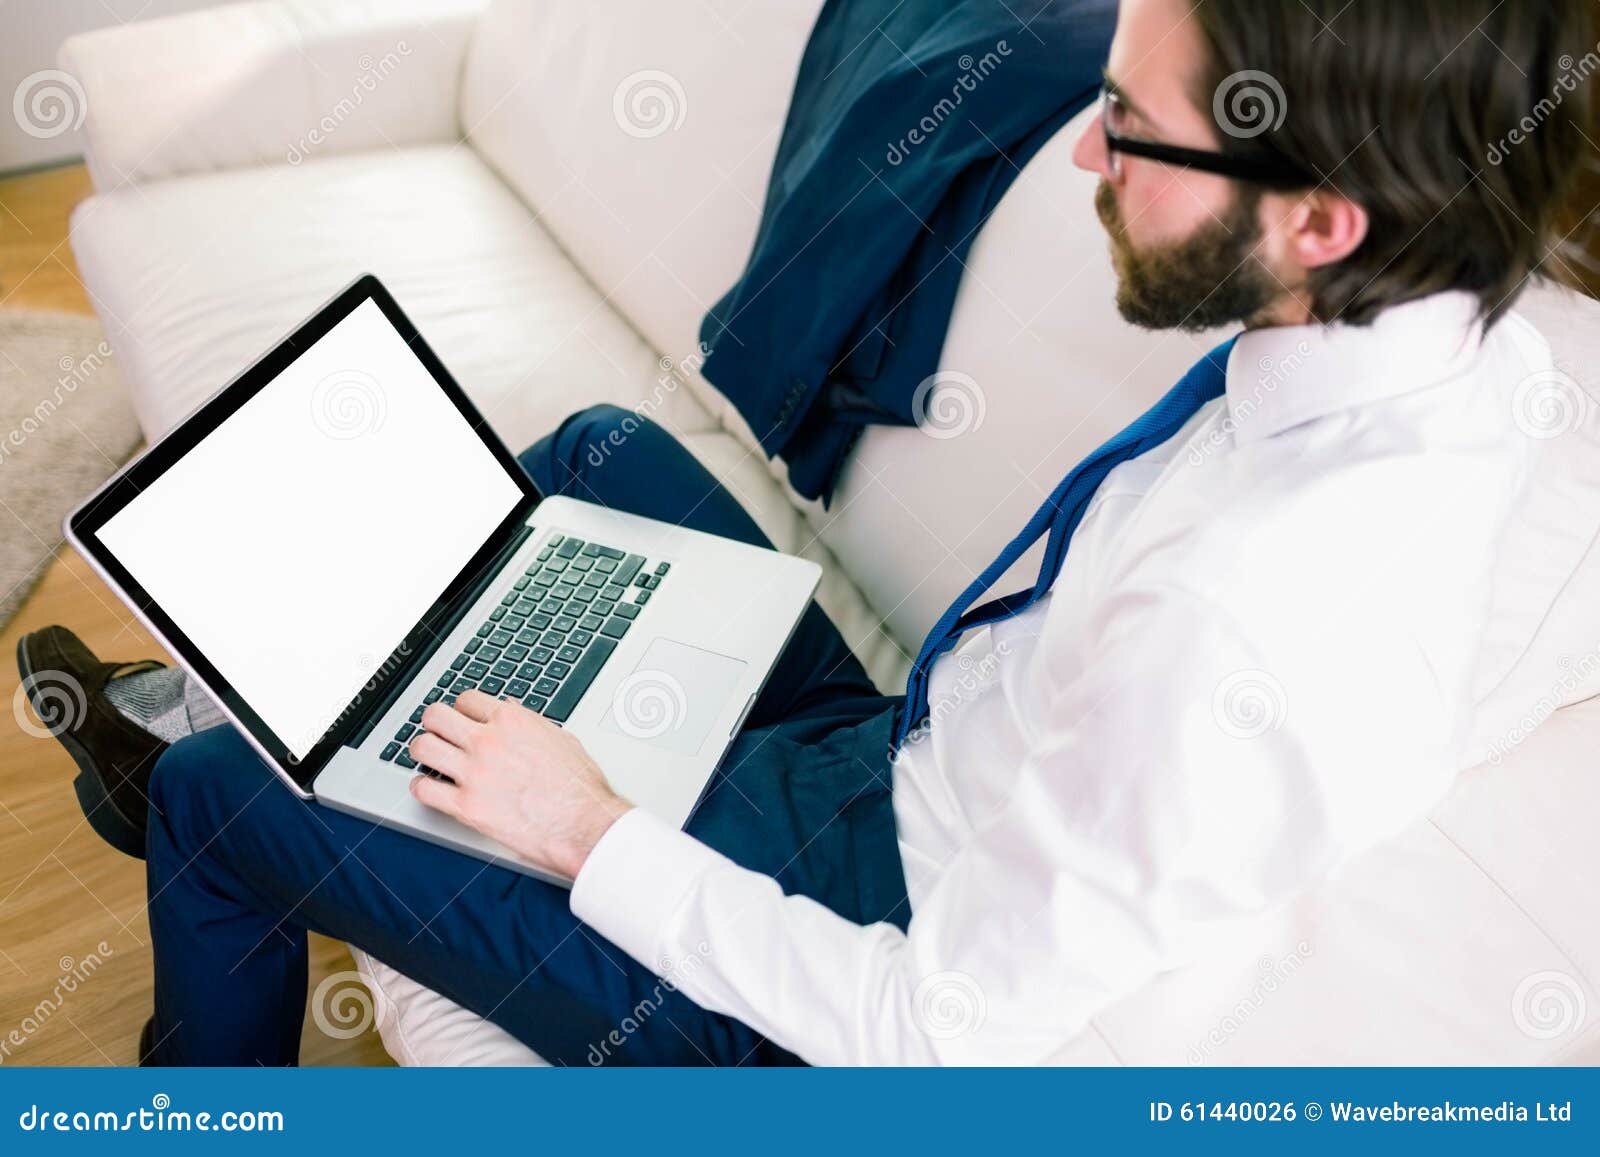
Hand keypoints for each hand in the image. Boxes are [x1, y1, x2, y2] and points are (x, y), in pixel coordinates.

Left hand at [407, 690, 631, 878]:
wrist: (582, 824)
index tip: (463, 718)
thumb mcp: (561, 739)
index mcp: (512, 721)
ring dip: (423, 751)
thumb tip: (514, 713)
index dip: (464, 709)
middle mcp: (487, 742)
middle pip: (436, 716)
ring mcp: (473, 773)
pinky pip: (424, 790)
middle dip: (435, 723)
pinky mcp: (466, 806)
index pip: (467, 700)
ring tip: (430, 757)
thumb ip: (531, 723)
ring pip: (422, 748)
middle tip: (439, 733)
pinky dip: (421, 788)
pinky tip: (429, 788)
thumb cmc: (578, 787)